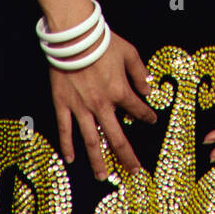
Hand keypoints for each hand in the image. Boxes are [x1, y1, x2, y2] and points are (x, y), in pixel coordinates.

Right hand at [50, 31, 157, 180]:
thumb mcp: (129, 52)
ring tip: (103, 176)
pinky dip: (67, 145)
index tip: (151, 120)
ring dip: (98, 160)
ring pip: (91, 140)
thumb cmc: (102, 42)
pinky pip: (66, 129)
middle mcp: (101, 105)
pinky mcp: (63, 105)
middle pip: (116, 138)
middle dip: (127, 156)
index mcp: (119, 92)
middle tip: (134, 171)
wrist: (74, 37)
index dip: (147, 115)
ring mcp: (81, 108)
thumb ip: (140, 73)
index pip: (137, 110)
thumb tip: (149, 89)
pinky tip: (71, 159)